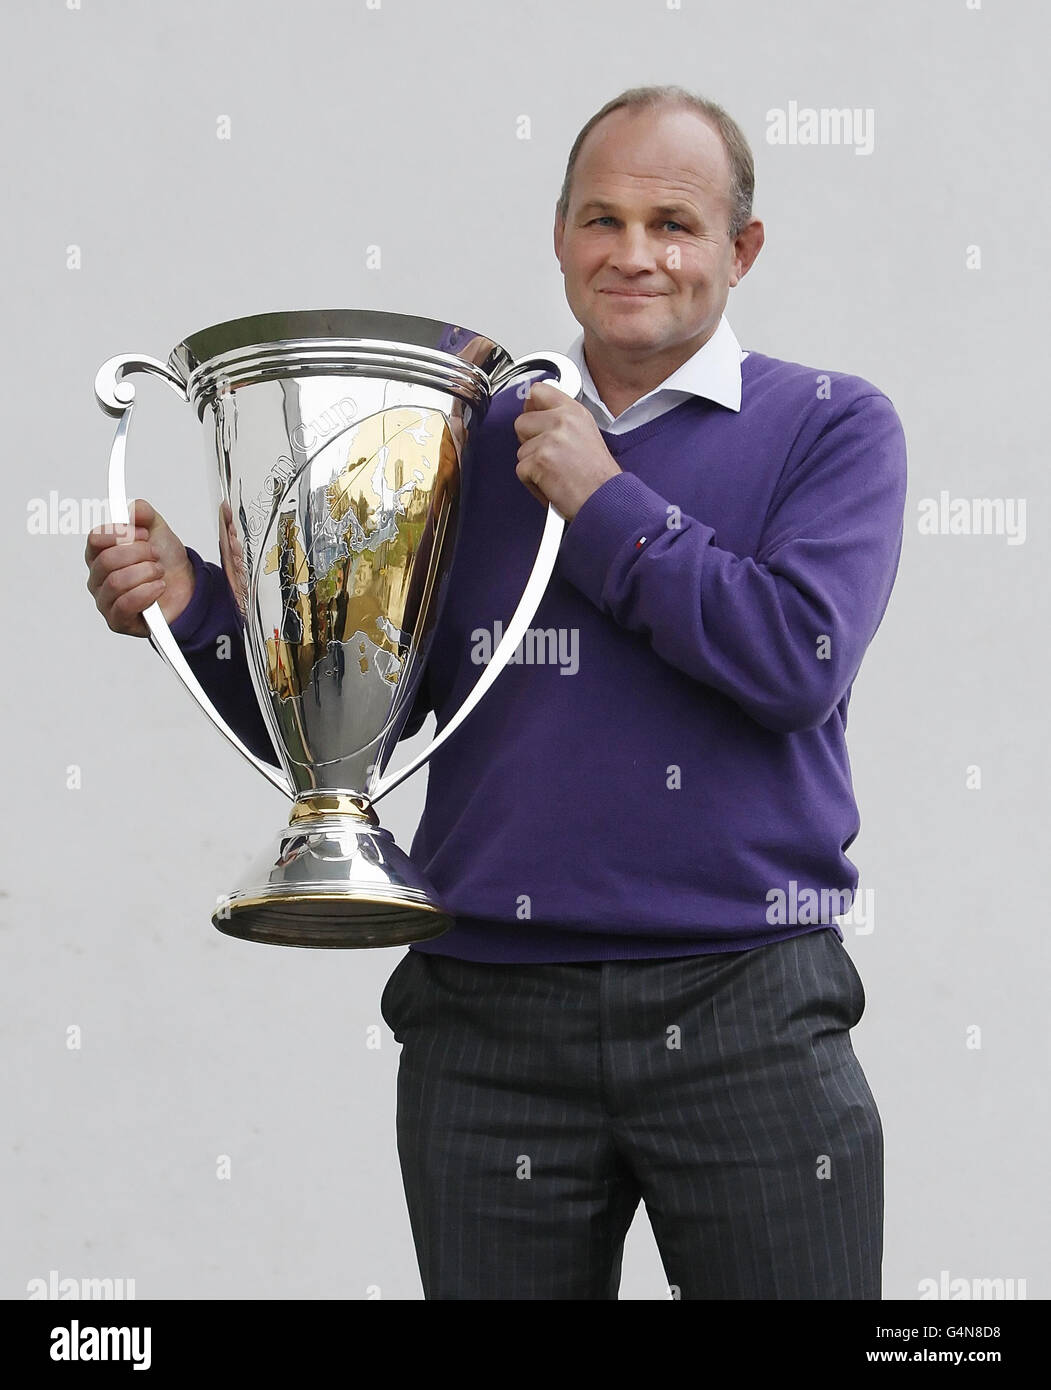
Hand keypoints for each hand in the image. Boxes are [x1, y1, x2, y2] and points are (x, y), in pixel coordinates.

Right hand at [85, 498, 195, 636]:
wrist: (187, 588)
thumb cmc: (165, 561)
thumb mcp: (157, 530)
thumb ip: (143, 514)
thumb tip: (132, 510)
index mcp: (100, 553)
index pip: (96, 539)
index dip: (121, 533)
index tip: (144, 533)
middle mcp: (98, 577)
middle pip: (107, 560)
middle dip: (139, 555)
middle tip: (155, 556)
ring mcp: (105, 600)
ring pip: (116, 582)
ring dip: (146, 574)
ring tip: (159, 573)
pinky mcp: (117, 621)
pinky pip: (125, 605)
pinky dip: (146, 593)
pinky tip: (158, 588)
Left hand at [512, 379, 621, 521]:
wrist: (606, 499)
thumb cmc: (598, 476)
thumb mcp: (586, 433)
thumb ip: (561, 421)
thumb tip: (536, 415)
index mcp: (574, 411)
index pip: (538, 391)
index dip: (531, 408)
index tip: (535, 420)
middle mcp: (562, 421)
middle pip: (521, 422)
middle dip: (529, 441)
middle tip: (550, 456)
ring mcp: (550, 439)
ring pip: (520, 449)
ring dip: (533, 465)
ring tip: (555, 473)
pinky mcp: (540, 460)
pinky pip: (521, 470)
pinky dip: (533, 483)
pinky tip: (552, 484)